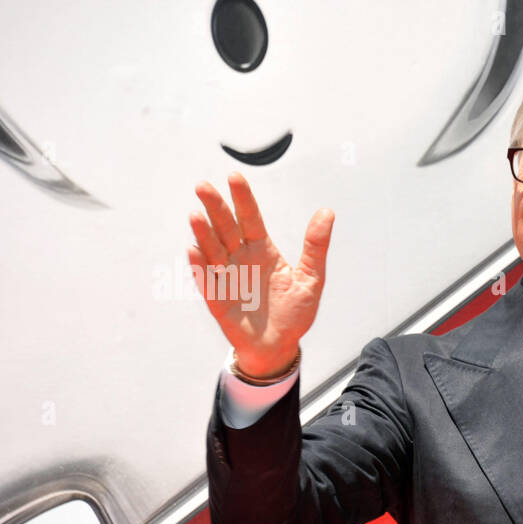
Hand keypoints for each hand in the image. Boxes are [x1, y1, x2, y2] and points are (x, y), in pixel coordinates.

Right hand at [188, 172, 334, 377]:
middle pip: (226, 228)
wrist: (279, 346)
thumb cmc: (295, 313)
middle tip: (204, 186)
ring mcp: (226, 277)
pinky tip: (195, 251)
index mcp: (262, 250)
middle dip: (216, 208)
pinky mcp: (217, 298)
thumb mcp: (311, 279)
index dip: (243, 199)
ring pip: (212, 250)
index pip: (250, 218)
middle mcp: (240, 258)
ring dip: (204, 233)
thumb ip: (316, 246)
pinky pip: (206, 280)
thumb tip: (327, 212)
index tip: (234, 176)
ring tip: (196, 214)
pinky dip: (200, 267)